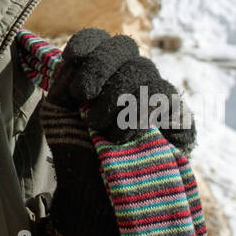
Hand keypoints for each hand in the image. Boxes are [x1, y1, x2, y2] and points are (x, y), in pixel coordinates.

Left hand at [38, 28, 194, 235]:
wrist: (95, 195)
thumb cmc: (76, 151)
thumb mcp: (57, 114)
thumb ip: (63, 82)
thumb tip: (76, 58)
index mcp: (101, 73)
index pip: (102, 40)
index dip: (90, 41)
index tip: (73, 57)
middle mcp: (130, 79)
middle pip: (125, 47)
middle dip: (100, 67)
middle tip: (84, 95)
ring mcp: (156, 99)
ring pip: (145, 72)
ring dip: (117, 98)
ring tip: (100, 129)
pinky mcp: (178, 123)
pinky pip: (168, 102)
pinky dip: (143, 115)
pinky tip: (126, 136)